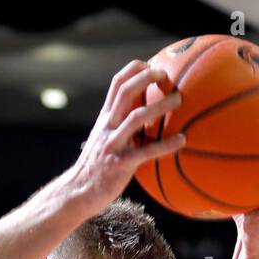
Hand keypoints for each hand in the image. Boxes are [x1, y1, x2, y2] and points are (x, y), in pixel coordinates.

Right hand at [67, 60, 185, 211]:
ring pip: (136, 117)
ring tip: (178, 100)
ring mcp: (113, 145)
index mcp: (105, 119)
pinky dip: (166, 144)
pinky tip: (182, 140)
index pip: (117, 84)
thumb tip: (146, 113)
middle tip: (166, 75)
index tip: (152, 64)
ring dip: (159, 106)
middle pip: (125, 92)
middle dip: (146, 78)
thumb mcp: (103, 140)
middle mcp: (107, 127)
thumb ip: (120, 125)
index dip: (135, 70)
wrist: (77, 193)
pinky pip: (146, 152)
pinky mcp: (120, 164)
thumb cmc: (95, 168)